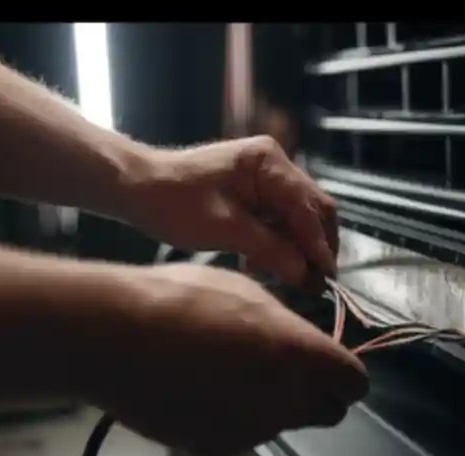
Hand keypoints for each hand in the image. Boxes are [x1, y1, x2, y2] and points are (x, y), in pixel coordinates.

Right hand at [88, 262, 367, 455]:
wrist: (113, 337)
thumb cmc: (177, 301)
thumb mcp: (246, 293)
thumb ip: (284, 326)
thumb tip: (296, 340)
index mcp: (298, 354)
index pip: (353, 383)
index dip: (345, 374)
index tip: (331, 366)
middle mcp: (284, 399)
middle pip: (328, 412)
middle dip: (318, 395)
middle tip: (287, 371)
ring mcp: (251, 429)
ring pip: (283, 423)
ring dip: (272, 404)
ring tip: (226, 372)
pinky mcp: (218, 447)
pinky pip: (243, 434)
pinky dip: (233, 419)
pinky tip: (201, 391)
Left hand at [122, 136, 338, 288]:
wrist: (138, 188)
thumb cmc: (174, 203)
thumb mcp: (226, 231)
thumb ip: (271, 250)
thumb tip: (306, 274)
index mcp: (269, 163)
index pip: (308, 209)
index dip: (318, 246)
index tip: (326, 278)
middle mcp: (274, 163)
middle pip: (313, 209)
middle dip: (315, 247)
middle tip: (316, 282)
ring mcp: (266, 176)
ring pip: (298, 217)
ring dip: (296, 248)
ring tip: (289, 279)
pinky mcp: (255, 190)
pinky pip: (279, 219)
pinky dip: (278, 243)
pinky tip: (264, 266)